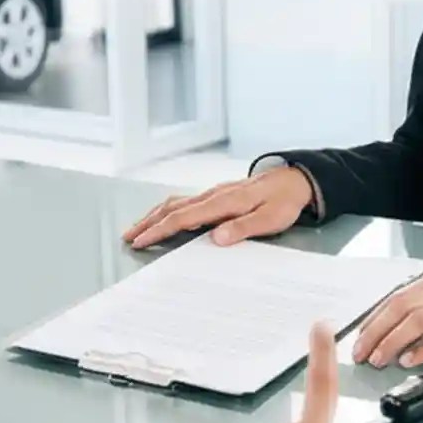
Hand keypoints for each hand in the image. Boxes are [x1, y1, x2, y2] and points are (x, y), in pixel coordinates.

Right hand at [123, 167, 312, 248]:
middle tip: (128, 237)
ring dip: (154, 216)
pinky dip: (168, 210)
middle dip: (148, 223)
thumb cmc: (284, 202)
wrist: (295, 181)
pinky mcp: (217, 195)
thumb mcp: (271, 219)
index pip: (183, 217)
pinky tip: (163, 217)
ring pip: (176, 202)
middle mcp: (213, 195)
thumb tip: (216, 238)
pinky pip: (185, 201)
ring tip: (137, 229)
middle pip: (172, 208)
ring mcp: (214, 193)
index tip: (141, 241)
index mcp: (223, 202)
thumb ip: (243, 228)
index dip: (159, 230)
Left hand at [353, 271, 422, 368]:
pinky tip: (411, 361)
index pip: (396, 298)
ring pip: (420, 319)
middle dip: (376, 332)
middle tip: (362, 355)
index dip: (372, 321)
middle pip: (402, 306)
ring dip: (394, 341)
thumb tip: (395, 334)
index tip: (358, 342)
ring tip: (380, 360)